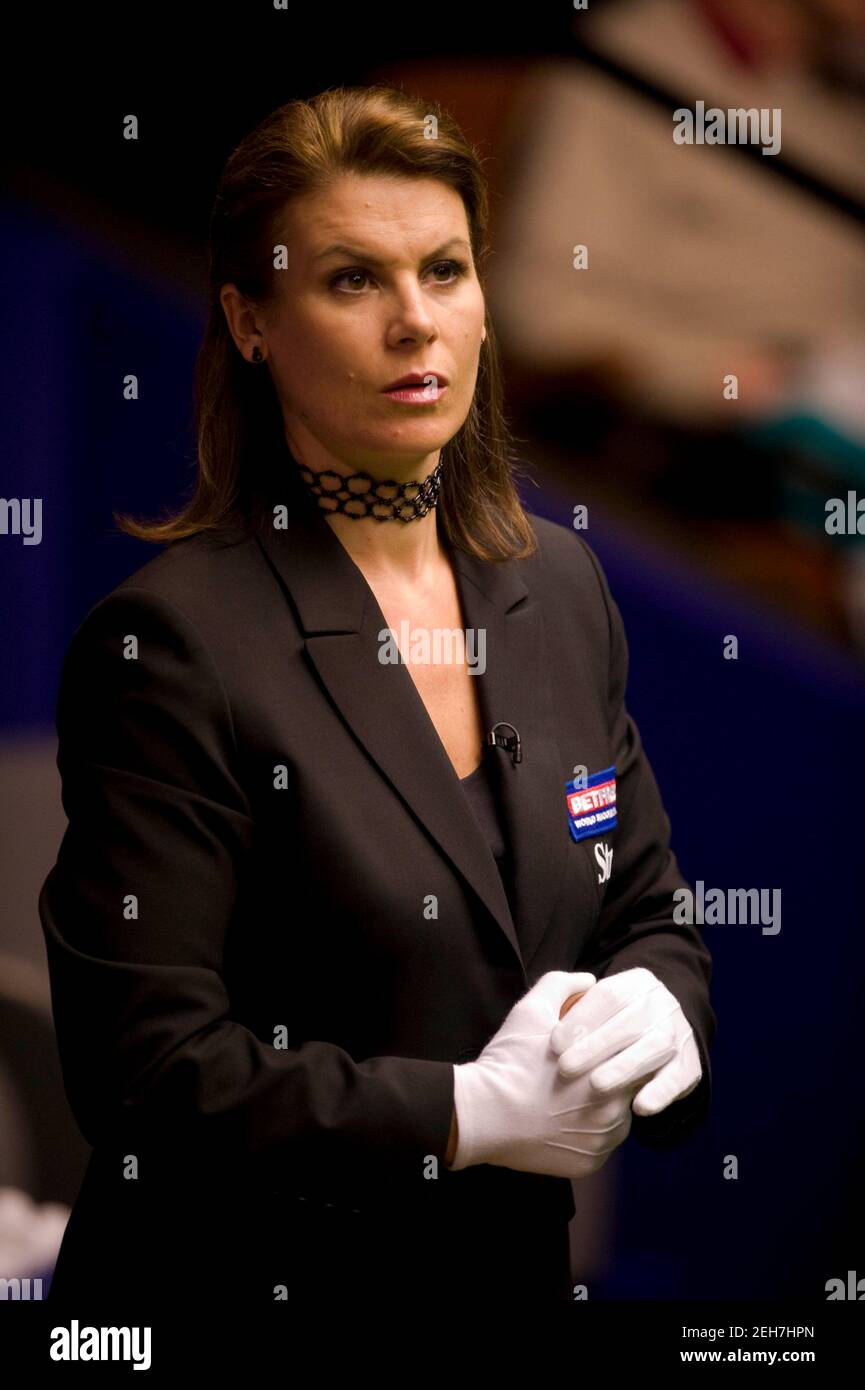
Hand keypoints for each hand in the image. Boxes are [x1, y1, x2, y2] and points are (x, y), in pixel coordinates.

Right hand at [449, 970, 635, 1179]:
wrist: (480, 1115)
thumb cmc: (507, 1062)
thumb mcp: (531, 1011)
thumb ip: (563, 986)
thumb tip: (589, 980)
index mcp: (607, 1066)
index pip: (633, 1054)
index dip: (614, 1049)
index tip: (595, 1050)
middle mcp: (614, 1107)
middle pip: (628, 1088)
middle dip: (612, 1078)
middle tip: (581, 1075)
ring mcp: (603, 1140)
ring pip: (617, 1119)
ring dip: (603, 1108)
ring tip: (570, 1099)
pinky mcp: (590, 1163)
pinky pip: (601, 1145)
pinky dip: (589, 1135)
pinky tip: (563, 1122)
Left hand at [553, 967, 701, 1116]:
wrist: (657, 1036)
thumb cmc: (608, 1022)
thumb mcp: (591, 999)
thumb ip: (570, 990)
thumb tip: (571, 991)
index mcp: (637, 983)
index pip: (609, 994)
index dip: (581, 1018)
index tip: (554, 1043)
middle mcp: (662, 1004)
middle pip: (631, 1021)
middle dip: (595, 1046)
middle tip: (565, 1068)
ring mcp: (679, 1034)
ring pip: (656, 1047)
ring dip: (624, 1068)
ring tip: (596, 1086)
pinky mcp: (690, 1066)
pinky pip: (677, 1078)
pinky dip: (660, 1092)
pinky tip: (639, 1106)